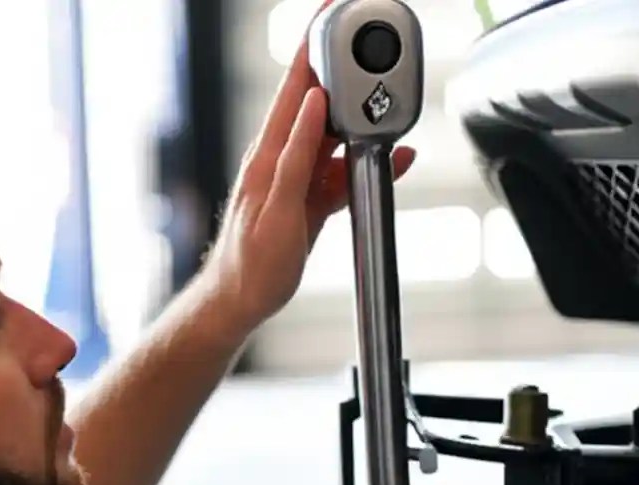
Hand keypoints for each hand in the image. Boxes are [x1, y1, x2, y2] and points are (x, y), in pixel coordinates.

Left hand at [202, 5, 416, 338]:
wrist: (242, 302)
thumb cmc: (251, 264)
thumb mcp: (277, 210)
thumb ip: (296, 156)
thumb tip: (313, 105)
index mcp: (269, 153)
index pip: (294, 85)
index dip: (311, 44)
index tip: (328, 11)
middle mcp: (282, 156)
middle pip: (319, 99)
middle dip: (343, 65)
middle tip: (366, 36)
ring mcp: (299, 176)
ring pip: (339, 134)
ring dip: (364, 115)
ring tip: (390, 96)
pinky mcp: (312, 197)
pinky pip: (346, 170)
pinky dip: (371, 162)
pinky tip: (396, 158)